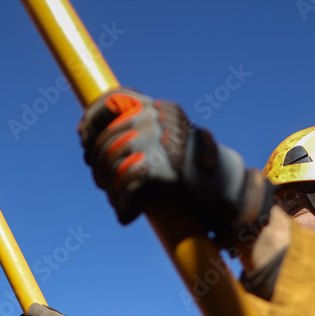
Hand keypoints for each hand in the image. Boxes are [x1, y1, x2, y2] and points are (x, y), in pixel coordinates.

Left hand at [77, 87, 273, 243]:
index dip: (93, 118)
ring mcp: (160, 142)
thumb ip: (138, 132)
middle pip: (108, 138)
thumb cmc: (196, 173)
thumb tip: (86, 130)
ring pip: (113, 163)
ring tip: (117, 201)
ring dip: (110, 186)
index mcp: (161, 109)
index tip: (84, 138)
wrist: (230, 194)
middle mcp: (159, 119)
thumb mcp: (168, 143)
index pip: (114, 99)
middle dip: (97, 163)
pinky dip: (123, 205)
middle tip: (102, 182)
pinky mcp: (160, 171)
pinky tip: (126, 215)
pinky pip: (125, 187)